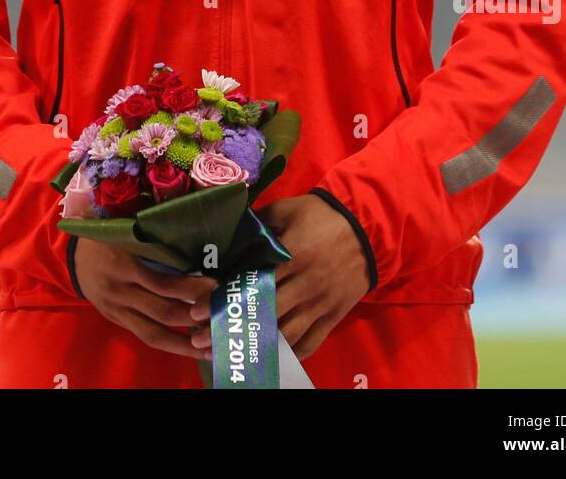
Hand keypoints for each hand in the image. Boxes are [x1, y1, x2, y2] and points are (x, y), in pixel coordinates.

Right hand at [74, 237, 217, 361]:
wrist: (71, 253)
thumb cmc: (105, 234)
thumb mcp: (125, 228)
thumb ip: (152, 234)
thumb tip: (192, 231)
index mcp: (125, 264)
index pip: (163, 283)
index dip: (190, 288)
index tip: (216, 285)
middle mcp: (121, 292)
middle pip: (163, 311)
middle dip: (194, 317)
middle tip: (222, 317)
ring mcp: (117, 310)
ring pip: (153, 334)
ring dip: (183, 344)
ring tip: (209, 349)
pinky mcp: (116, 320)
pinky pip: (144, 335)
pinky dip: (168, 342)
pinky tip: (187, 347)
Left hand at [187, 194, 370, 359]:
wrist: (367, 227)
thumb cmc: (322, 216)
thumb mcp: (288, 209)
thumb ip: (259, 222)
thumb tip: (229, 233)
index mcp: (292, 256)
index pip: (252, 284)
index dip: (224, 300)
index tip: (198, 311)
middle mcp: (305, 285)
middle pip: (265, 315)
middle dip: (233, 329)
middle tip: (203, 339)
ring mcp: (321, 304)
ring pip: (286, 335)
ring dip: (257, 348)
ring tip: (231, 354)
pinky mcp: (333, 316)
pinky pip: (310, 343)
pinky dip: (290, 353)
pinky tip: (270, 356)